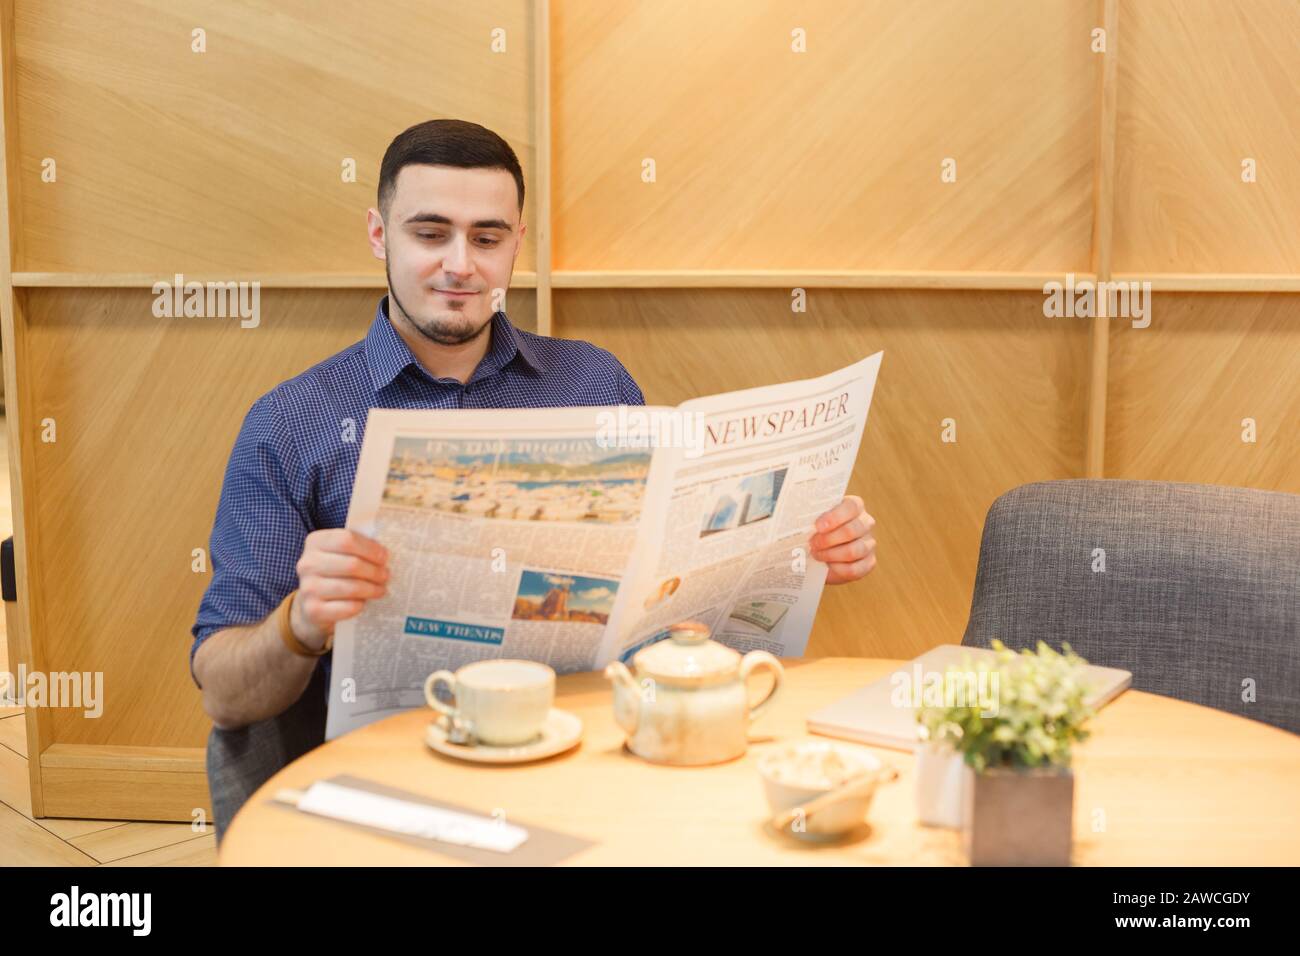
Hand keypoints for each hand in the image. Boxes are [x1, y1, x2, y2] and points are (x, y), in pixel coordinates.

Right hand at [291, 529, 389, 649]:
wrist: (311, 605)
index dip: (370, 549)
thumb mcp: (340, 554)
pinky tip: (364, 602)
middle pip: (352, 564)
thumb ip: (358, 548)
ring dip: (372, 589)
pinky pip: (348, 607)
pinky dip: (361, 605)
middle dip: (375, 571)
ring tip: (381, 589)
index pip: (346, 540)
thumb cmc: (334, 574)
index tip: (384, 557)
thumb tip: (384, 553)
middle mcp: (307, 564)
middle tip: (385, 575)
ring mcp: (308, 588)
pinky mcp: (313, 610)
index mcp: (315, 542)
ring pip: (352, 587)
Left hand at [809, 495, 876, 584]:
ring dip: (831, 555)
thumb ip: (809, 517)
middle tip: (812, 543)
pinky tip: (827, 566)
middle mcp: (865, 523)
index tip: (817, 526)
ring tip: (816, 554)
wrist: (819, 552)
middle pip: (852, 530)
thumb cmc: (815, 531)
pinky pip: (855, 569)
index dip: (835, 517)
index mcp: (854, 507)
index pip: (852, 506)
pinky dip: (837, 569)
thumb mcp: (811, 521)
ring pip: (853, 551)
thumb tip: (795, 521)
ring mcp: (869, 543)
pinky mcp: (868, 563)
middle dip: (828, 539)